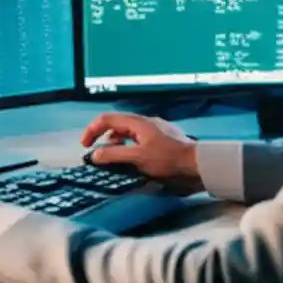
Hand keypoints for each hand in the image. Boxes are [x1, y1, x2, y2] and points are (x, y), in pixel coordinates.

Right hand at [81, 112, 201, 192]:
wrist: (197, 163)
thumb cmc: (168, 159)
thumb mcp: (138, 158)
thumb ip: (114, 155)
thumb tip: (95, 155)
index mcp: (137, 122)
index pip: (107, 119)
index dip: (92, 130)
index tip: (85, 146)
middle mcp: (146, 121)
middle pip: (117, 124)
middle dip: (103, 137)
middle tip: (97, 153)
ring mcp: (156, 128)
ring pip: (129, 131)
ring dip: (116, 142)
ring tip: (113, 157)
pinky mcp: (163, 137)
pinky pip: (139, 137)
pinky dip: (129, 145)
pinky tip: (133, 158)